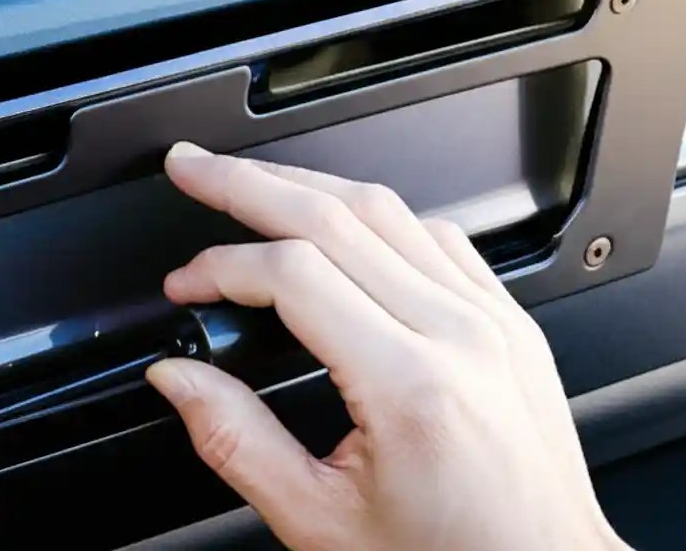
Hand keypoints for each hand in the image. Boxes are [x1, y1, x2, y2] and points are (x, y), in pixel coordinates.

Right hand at [147, 142, 627, 550]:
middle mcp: (459, 335)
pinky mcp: (507, 320)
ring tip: (250, 180)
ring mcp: (491, 320)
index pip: (296, 274)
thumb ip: (236, 441)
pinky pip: (437, 234)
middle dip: (246, 182)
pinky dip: (374, 213)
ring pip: (388, 209)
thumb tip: (177, 378)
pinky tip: (339, 217)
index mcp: (410, 386)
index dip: (221, 266)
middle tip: (191, 168)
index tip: (186, 285)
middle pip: (337, 215)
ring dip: (306, 183)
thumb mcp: (320, 520)